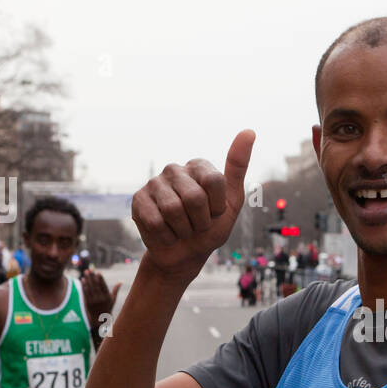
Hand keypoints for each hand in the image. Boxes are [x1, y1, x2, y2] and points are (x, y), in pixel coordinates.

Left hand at [80, 268, 121, 322]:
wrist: (100, 319)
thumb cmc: (108, 307)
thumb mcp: (113, 300)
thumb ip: (115, 290)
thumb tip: (121, 282)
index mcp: (107, 297)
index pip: (103, 286)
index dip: (100, 279)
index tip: (98, 272)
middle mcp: (100, 299)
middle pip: (95, 286)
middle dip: (92, 277)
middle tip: (89, 270)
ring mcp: (93, 301)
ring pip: (89, 288)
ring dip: (87, 279)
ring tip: (85, 272)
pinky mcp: (87, 302)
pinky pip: (85, 293)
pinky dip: (83, 285)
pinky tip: (82, 280)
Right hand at [132, 130, 254, 282]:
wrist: (185, 256)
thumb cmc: (210, 229)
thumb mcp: (232, 203)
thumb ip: (238, 168)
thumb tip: (249, 131)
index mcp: (199, 166)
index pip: (214, 181)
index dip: (217, 207)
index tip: (214, 213)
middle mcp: (175, 169)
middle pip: (194, 197)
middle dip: (200, 222)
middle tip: (197, 225)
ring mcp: (154, 183)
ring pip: (173, 210)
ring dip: (184, 230)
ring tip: (182, 229)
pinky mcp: (138, 200)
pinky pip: (155, 222)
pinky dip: (167, 236)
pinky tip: (167, 233)